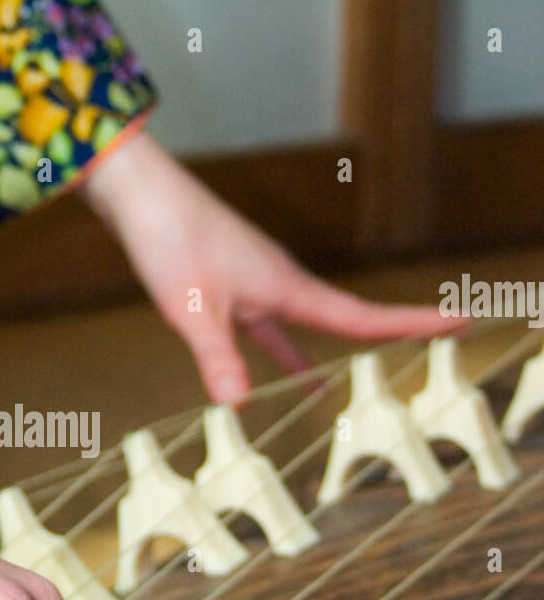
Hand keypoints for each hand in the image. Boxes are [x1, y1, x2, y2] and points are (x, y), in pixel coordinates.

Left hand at [81, 132, 457, 402]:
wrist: (141, 195)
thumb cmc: (170, 241)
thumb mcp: (194, 309)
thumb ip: (220, 357)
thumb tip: (241, 404)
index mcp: (287, 288)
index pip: (363, 317)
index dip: (412, 324)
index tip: (460, 321)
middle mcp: (281, 284)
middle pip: (348, 319)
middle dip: (391, 334)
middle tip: (440, 335)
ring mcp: (257, 284)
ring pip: (306, 327)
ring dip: (329, 353)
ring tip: (344, 392)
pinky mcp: (230, 286)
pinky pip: (268, 329)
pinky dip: (277, 353)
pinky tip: (269, 378)